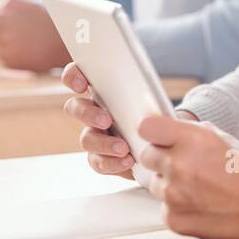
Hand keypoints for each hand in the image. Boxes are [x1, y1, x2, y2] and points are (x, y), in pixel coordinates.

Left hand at [0, 0, 70, 71]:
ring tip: (15, 39)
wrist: (66, 46)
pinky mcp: (9, 65)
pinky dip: (3, 53)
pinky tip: (19, 48)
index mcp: (6, 21)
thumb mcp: (29, 7)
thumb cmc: (50, 23)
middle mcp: (2, 38)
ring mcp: (5, 53)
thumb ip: (6, 4)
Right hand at [62, 62, 198, 180]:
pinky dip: (113, 163)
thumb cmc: (155, 116)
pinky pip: (98, 161)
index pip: (77, 75)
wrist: (165, 143)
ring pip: (86, 138)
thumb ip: (144, 96)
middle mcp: (93, 112)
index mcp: (103, 90)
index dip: (73, 76)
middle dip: (87, 113)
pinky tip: (129, 161)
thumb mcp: (152, 100)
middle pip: (75, 107)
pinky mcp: (101, 158)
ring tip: (124, 148)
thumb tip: (146, 96)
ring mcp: (95, 136)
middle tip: (106, 120)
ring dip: (104, 143)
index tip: (81, 85)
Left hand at [136, 114, 238, 238]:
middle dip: (161, 159)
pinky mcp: (173, 219)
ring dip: (170, 184)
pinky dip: (178, 207)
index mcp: (193, 140)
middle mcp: (179, 165)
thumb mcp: (226, 140)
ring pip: (154, 184)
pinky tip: (201, 204)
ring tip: (198, 188)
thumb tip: (172, 130)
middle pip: (146, 156)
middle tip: (183, 165)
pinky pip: (164, 208)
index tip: (156, 137)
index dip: (153, 132)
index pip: (148, 128)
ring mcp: (173, 195)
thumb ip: (194, 134)